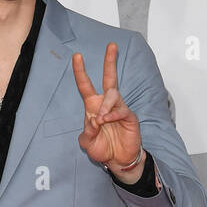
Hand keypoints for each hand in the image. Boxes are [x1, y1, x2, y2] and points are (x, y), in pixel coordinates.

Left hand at [72, 42, 142, 169]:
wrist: (117, 161)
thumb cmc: (102, 149)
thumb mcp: (87, 143)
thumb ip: (86, 132)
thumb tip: (94, 120)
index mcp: (93, 106)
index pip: (86, 85)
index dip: (80, 71)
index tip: (77, 56)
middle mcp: (106, 103)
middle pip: (110, 77)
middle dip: (110, 61)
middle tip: (111, 46)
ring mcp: (119, 108)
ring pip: (113, 95)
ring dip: (105, 105)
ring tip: (101, 120)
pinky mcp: (129, 117)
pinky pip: (122, 110)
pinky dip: (113, 115)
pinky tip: (108, 120)